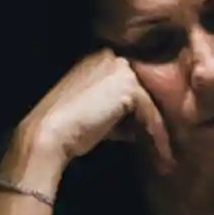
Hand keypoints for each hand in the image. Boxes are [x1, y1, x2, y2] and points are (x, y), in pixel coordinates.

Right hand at [17, 49, 175, 173]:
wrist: (49, 133)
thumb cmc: (67, 129)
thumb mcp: (96, 114)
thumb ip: (117, 112)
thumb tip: (141, 125)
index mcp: (98, 60)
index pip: (130, 85)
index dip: (142, 112)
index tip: (150, 136)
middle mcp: (110, 58)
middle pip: (144, 91)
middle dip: (154, 120)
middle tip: (163, 146)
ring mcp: (120, 69)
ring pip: (149, 103)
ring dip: (158, 132)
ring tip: (164, 156)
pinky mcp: (128, 87)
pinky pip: (150, 114)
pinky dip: (156, 136)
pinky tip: (160, 154)